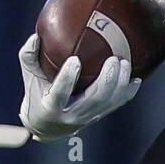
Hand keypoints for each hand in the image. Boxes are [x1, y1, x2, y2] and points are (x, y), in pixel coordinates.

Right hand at [18, 33, 140, 142]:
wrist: (48, 127)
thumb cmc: (37, 96)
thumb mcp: (29, 78)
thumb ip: (29, 57)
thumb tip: (35, 36)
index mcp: (51, 107)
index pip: (59, 93)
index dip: (67, 78)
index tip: (75, 60)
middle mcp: (71, 116)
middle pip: (94, 99)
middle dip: (107, 79)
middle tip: (114, 59)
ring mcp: (87, 118)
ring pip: (108, 103)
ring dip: (120, 83)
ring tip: (125, 63)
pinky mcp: (98, 117)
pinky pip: (116, 106)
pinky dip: (128, 93)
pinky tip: (136, 79)